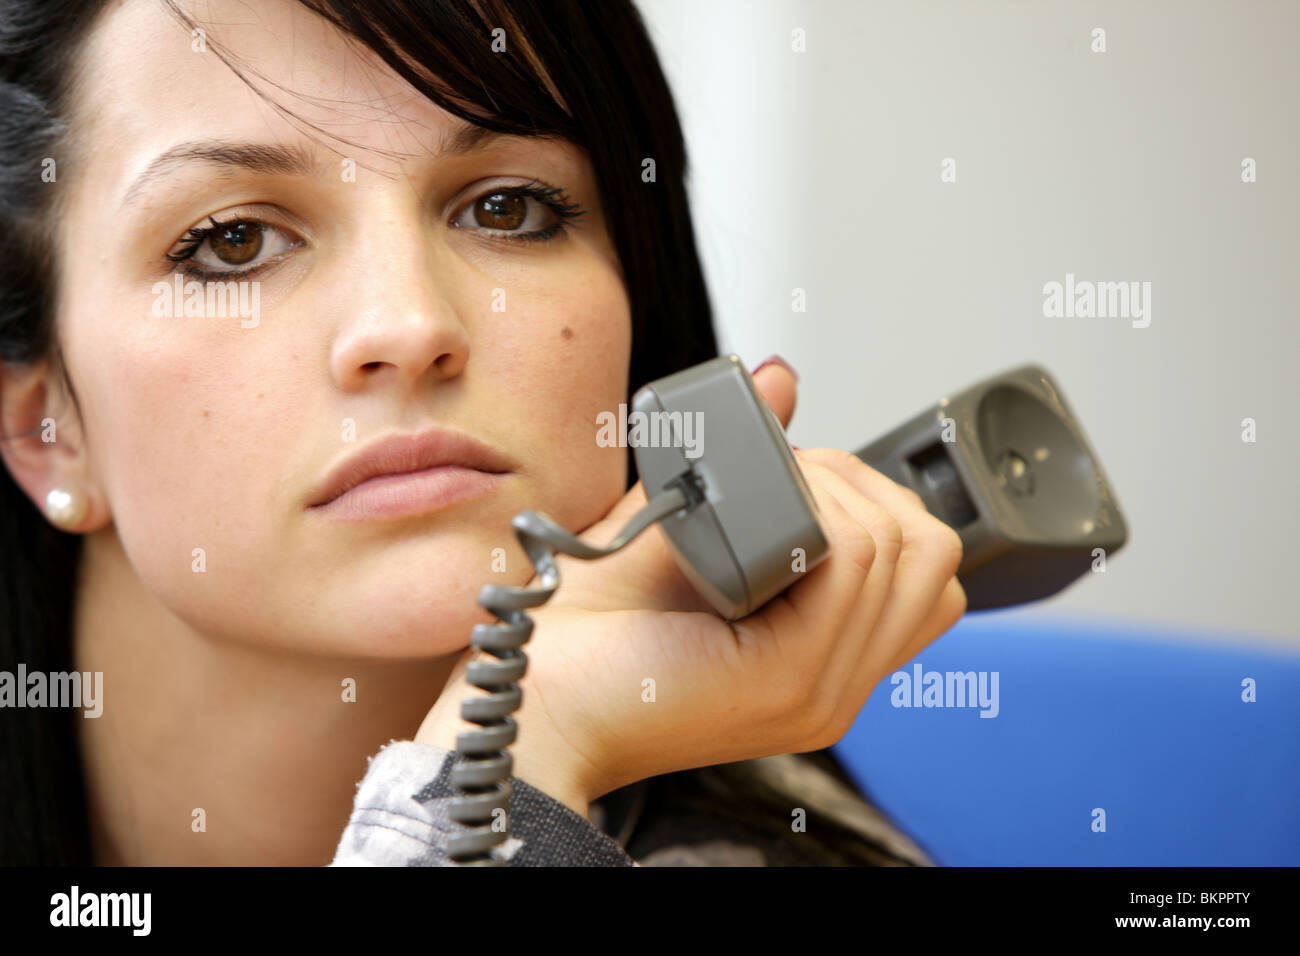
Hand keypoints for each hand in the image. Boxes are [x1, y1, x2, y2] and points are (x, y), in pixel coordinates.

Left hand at [416, 362, 966, 817]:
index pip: (928, 578)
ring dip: (834, 491)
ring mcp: (823, 688)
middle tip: (785, 482)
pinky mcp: (792, 677)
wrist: (533, 689)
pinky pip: (855, 562)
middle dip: (867, 487)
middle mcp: (838, 683)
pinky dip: (813, 512)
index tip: (808, 483)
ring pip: (905, 548)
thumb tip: (781, 378)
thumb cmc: (594, 624)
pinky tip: (752, 519)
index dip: (883, 506)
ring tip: (756, 498)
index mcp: (825, 659)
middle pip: (934, 557)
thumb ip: (746, 460)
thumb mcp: (689, 525)